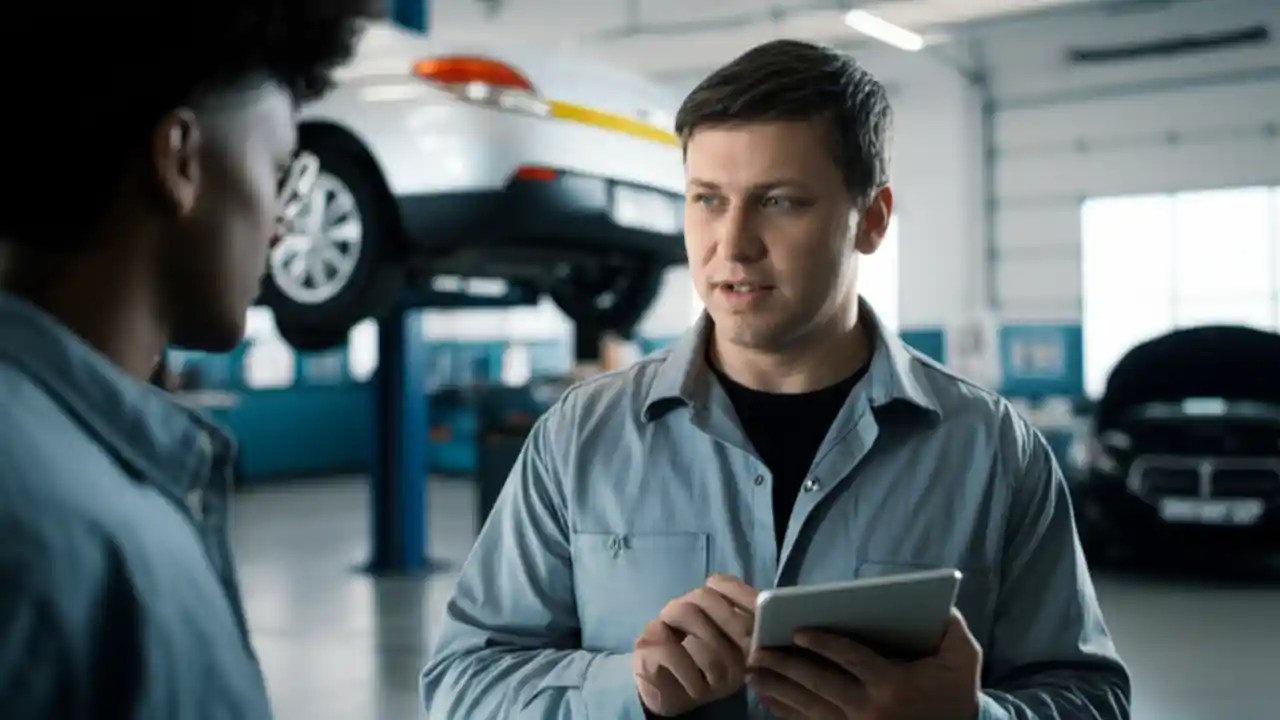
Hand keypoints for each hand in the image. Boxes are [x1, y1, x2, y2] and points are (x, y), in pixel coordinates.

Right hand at [632, 574, 759, 716]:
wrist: (671, 697)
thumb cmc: (708, 675)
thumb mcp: (735, 661)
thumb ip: (748, 642)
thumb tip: (765, 636)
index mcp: (705, 605)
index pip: (722, 583)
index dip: (743, 595)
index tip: (762, 614)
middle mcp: (681, 608)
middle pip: (703, 595)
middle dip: (730, 619)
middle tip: (748, 647)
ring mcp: (659, 625)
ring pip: (685, 613)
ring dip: (711, 651)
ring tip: (722, 681)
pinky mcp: (644, 650)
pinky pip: (670, 651)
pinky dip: (690, 673)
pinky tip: (699, 690)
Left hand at [747, 608, 981, 719]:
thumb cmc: (956, 690)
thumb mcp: (963, 656)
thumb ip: (950, 626)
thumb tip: (932, 598)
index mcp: (893, 684)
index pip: (851, 659)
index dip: (823, 644)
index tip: (797, 631)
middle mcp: (871, 710)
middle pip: (820, 684)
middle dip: (785, 667)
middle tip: (758, 652)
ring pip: (810, 708)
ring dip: (778, 690)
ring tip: (753, 675)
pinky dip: (788, 714)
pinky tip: (769, 702)